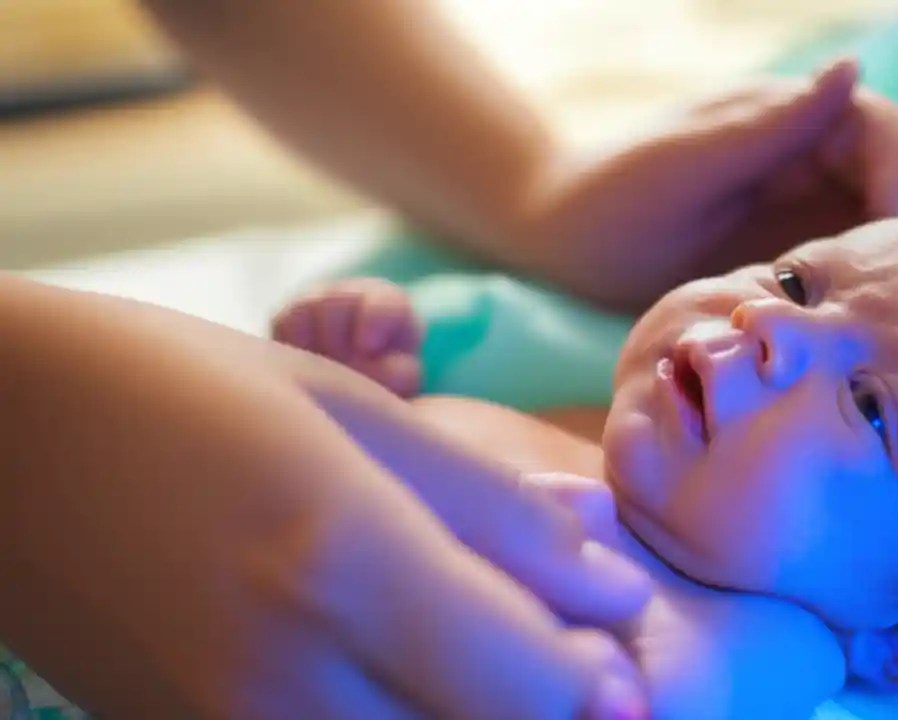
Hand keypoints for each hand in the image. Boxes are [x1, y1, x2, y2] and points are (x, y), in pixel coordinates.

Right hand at [0, 280, 650, 718]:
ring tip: (486, 665)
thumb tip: (609, 571)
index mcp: (342, 559)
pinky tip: (403, 682)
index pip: (526, 679)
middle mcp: (286, 674)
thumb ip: (493, 503)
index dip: (598, 685)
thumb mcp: (348, 413)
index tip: (623, 658)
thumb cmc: (179, 389)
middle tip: (568, 667)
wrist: (2, 437)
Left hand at [520, 58, 897, 310]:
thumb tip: (854, 68)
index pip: (888, 133)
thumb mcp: (690, 161)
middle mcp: (822, 162)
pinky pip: (868, 278)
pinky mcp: (807, 263)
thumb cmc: (615, 192)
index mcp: (798, 120)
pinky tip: (882, 347)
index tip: (891, 237)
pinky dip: (886, 303)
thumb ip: (772, 126)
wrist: (568, 242)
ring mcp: (819, 213)